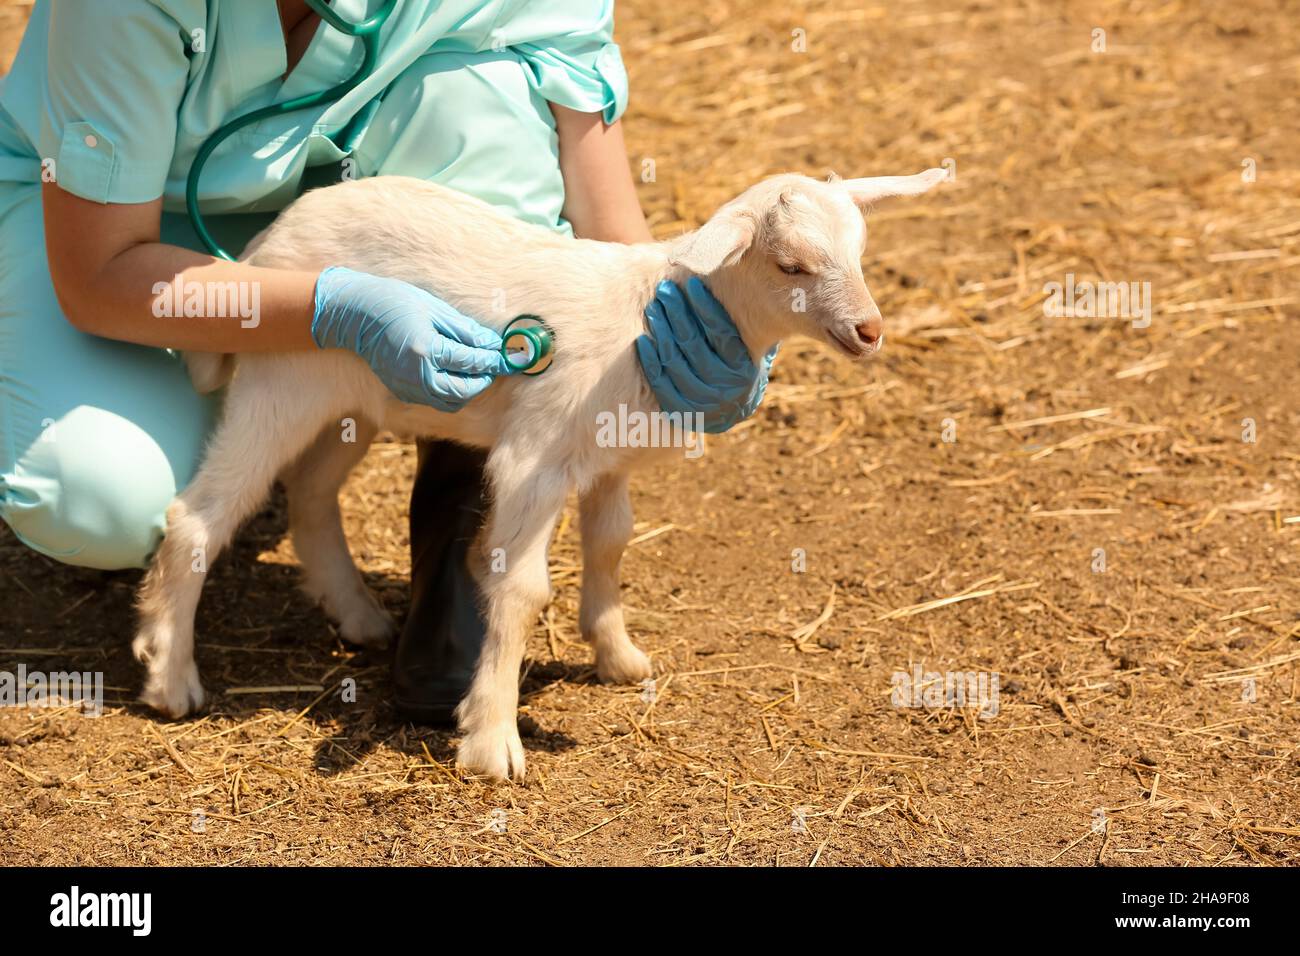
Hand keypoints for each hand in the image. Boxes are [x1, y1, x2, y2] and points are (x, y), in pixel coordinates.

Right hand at [311, 267, 509, 409]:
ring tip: (476, 369)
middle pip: (464, 391)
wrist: (352, 313)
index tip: (515, 357)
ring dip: (469, 389)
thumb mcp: (434, 308)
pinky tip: (454, 372)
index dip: (496, 360)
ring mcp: (407, 387)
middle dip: (484, 379)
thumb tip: (494, 343)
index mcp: (425, 350)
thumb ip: (466, 331)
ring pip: (451, 401)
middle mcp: (416, 375)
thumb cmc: (392, 301)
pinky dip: (451, 391)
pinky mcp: (402, 391)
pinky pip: (435, 399)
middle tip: (496, 364)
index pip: (472, 362)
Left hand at [635, 277, 775, 433]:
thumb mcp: (750, 349)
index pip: (721, 331)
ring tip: (653, 309)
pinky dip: (650, 360)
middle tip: (665, 290)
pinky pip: (661, 382)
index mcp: (744, 367)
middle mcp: (725, 386)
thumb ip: (749, 326)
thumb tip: (759, 286)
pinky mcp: (682, 410)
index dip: (705, 306)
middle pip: (693, 343)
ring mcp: (702, 401)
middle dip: (677, 312)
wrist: (731, 412)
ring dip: (661, 331)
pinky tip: (643, 340)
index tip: (691, 284)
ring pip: (674, 360)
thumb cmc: (738, 368)